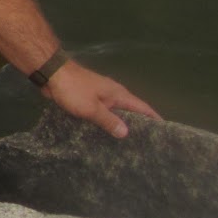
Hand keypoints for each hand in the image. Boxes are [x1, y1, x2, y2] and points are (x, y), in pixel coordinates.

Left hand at [41, 59, 161, 138]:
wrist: (51, 73)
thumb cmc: (73, 89)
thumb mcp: (92, 108)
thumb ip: (109, 120)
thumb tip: (126, 133)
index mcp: (119, 94)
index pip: (143, 108)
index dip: (154, 119)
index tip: (166, 131)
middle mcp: (113, 94)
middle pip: (131, 111)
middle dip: (139, 125)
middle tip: (146, 144)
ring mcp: (100, 96)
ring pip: (115, 113)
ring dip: (121, 124)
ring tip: (127, 144)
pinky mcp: (88, 99)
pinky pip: (102, 113)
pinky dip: (105, 122)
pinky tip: (104, 134)